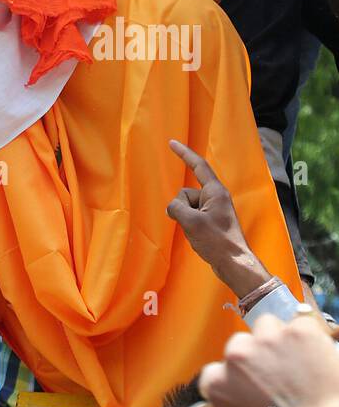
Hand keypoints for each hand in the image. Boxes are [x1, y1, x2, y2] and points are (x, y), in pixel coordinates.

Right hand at [167, 139, 267, 296]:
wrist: (234, 264)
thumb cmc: (216, 241)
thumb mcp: (191, 222)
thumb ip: (176, 208)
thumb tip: (173, 208)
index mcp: (215, 191)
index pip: (198, 166)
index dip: (184, 153)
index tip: (172, 142)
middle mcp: (216, 197)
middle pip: (187, 193)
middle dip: (182, 207)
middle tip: (193, 225)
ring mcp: (214, 210)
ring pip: (187, 207)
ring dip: (186, 220)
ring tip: (198, 235)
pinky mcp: (212, 222)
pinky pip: (192, 217)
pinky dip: (190, 226)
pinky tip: (199, 239)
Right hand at [198, 315, 338, 406]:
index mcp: (219, 380)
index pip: (214, 371)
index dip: (232, 376)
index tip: (244, 382)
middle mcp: (238, 353)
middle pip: (240, 342)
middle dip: (256, 354)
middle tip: (275, 375)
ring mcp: (269, 338)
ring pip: (268, 325)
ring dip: (278, 340)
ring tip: (296, 365)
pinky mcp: (299, 330)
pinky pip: (301, 324)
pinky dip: (307, 339)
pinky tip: (313, 358)